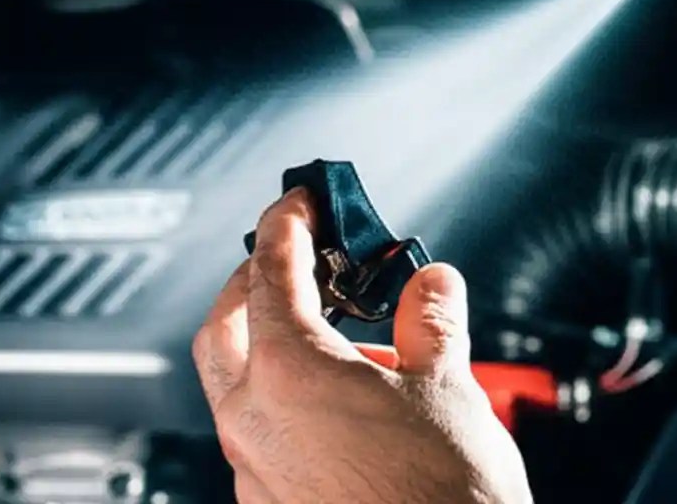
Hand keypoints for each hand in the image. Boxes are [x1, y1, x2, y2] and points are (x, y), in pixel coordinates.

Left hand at [192, 188, 531, 503]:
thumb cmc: (443, 494)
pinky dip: (283, 394)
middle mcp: (254, 419)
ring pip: (234, 381)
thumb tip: (431, 283)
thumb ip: (431, 319)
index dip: (288, 225)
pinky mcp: (269, 500)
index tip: (302, 203)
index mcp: (290, 373)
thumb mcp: (450, 384)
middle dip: (255, 280)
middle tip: (299, 258)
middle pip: (225, 325)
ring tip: (337, 333)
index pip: (271, 272)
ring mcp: (255, 466)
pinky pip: (258, 429)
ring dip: (268, 340)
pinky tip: (340, 402)